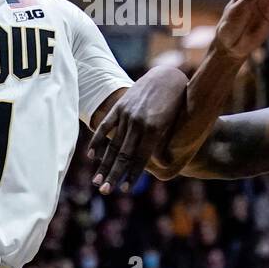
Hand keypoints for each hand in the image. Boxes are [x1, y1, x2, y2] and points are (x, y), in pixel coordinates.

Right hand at [87, 65, 187, 193]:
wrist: (167, 76)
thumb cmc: (176, 104)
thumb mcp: (173, 125)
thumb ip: (161, 143)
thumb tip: (158, 165)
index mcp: (154, 130)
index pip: (140, 158)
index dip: (132, 175)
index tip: (125, 190)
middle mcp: (138, 123)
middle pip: (123, 155)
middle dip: (113, 175)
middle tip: (105, 191)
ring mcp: (127, 114)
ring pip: (113, 144)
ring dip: (104, 164)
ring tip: (97, 180)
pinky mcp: (120, 107)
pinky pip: (106, 126)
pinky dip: (98, 141)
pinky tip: (92, 156)